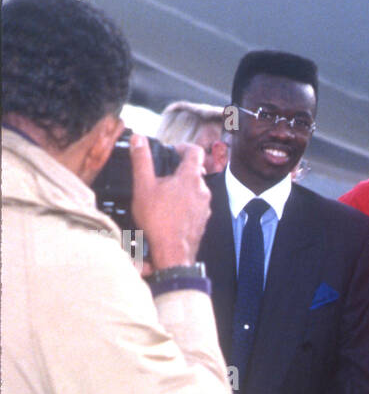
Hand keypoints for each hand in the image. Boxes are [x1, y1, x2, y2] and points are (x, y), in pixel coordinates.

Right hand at [129, 135, 210, 270]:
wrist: (172, 253)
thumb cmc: (158, 221)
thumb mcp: (143, 186)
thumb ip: (142, 161)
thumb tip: (139, 140)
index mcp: (190, 177)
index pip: (195, 152)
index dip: (184, 147)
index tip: (174, 150)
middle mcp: (202, 190)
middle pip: (195, 172)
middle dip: (180, 171)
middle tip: (163, 176)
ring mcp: (205, 207)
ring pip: (195, 190)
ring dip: (182, 189)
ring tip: (164, 196)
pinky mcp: (202, 220)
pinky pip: (195, 206)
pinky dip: (184, 204)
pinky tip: (170, 212)